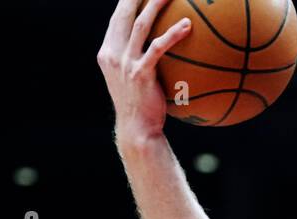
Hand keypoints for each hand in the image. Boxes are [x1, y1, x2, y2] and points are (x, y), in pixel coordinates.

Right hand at [98, 0, 191, 147]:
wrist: (137, 129)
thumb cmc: (142, 106)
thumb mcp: (133, 80)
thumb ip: (138, 61)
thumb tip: (158, 49)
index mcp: (108, 52)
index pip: (117, 19)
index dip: (126, 1)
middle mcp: (113, 53)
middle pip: (124, 14)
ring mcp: (125, 63)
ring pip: (140, 25)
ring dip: (155, 4)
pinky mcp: (140, 73)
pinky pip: (158, 47)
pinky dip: (172, 34)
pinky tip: (187, 25)